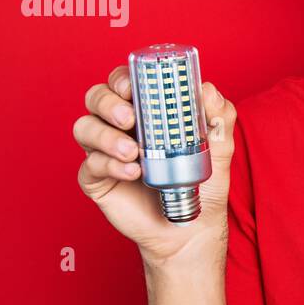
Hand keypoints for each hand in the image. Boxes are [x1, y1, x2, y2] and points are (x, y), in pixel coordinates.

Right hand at [74, 64, 237, 264]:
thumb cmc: (203, 182)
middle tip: (129, 118)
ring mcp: (105, 152)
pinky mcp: (97, 179)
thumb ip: (219, 116)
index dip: (121, 77)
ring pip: (84, 128)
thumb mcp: (219, 147)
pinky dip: (109, 165)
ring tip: (133, 152)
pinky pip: (90, 165)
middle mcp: (120, 126)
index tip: (132, 86)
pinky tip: (132, 172)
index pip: (123, 81)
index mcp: (146, 110)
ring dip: (105, 136)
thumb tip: (208, 89)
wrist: (193, 226)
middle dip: (107, 102)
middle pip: (95, 97)